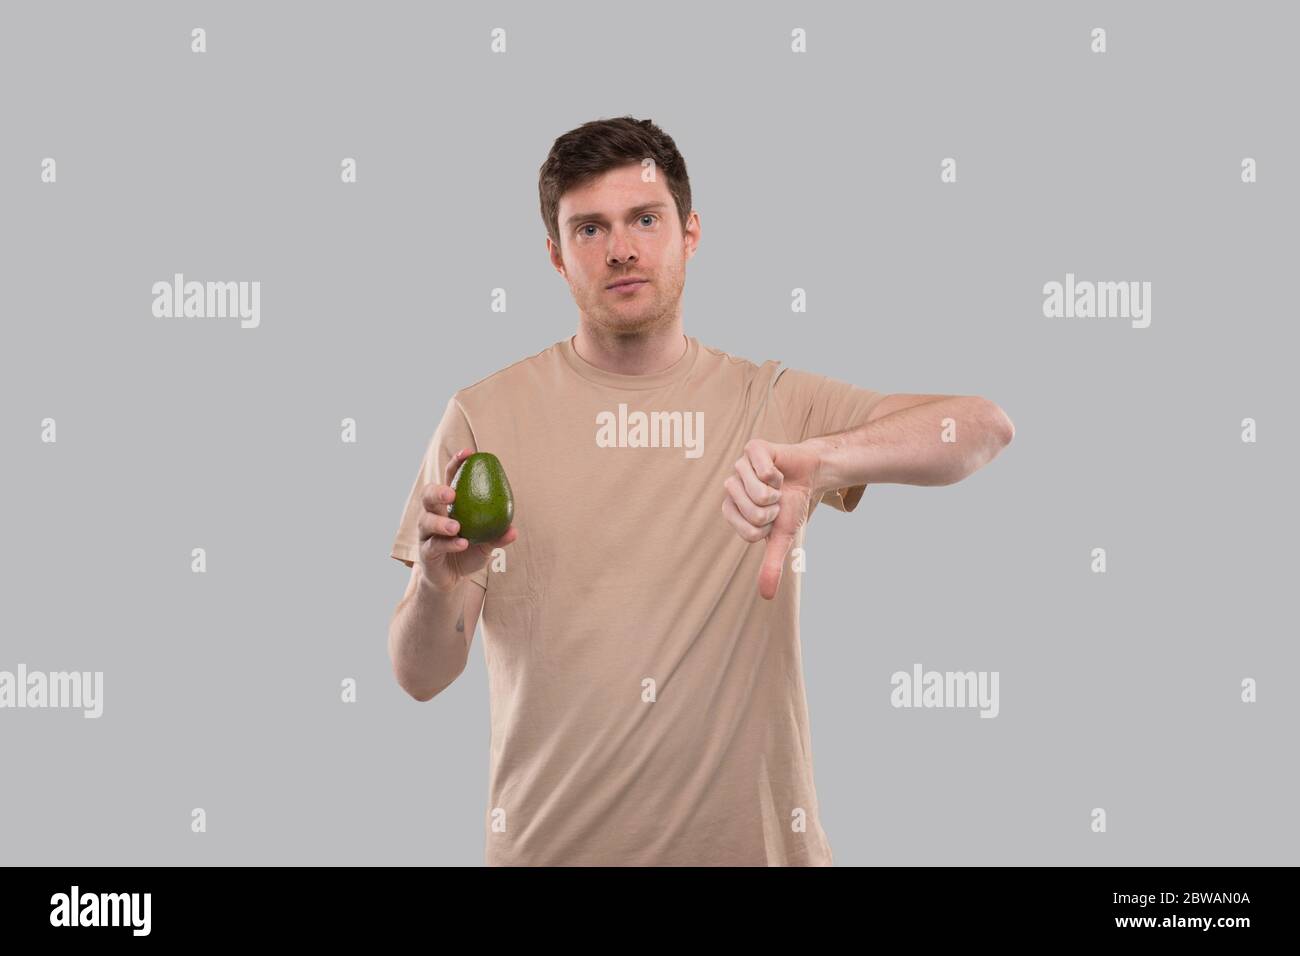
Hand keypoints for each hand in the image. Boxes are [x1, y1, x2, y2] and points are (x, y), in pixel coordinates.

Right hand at [417, 447, 518, 590]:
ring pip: (426, 521)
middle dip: (437, 491)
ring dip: (442, 522)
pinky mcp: (425, 552)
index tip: (469, 453)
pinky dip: (448, 544)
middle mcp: (433, 515)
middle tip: (452, 494)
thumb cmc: (468, 552)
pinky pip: (433, 545)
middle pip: (428, 495)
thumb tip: (514, 529)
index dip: (456, 464)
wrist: (451, 579)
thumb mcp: (487, 544)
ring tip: (457, 527)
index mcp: (448, 505)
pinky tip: (461, 543)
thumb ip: (498, 535)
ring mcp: (426, 534)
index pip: (449, 479)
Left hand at [721, 438, 822, 599]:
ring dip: (777, 490)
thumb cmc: (790, 505)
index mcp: (731, 509)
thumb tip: (766, 596)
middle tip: (776, 499)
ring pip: (758, 491)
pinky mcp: (753, 448)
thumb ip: (772, 564)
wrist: (809, 474)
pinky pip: (764, 469)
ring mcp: (739, 466)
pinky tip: (778, 469)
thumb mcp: (782, 536)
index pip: (748, 531)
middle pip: (753, 512)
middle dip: (774, 509)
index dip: (769, 527)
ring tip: (777, 484)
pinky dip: (778, 472)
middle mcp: (730, 487)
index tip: (773, 516)